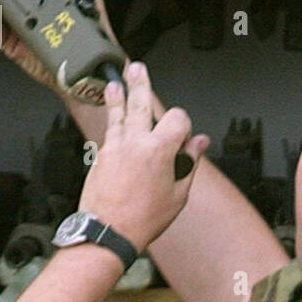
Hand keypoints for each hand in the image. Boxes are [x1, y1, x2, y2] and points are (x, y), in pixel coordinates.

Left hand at [79, 62, 210, 250]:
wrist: (107, 232)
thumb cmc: (143, 219)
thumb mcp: (178, 195)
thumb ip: (190, 163)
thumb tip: (200, 144)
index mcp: (160, 151)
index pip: (177, 119)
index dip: (185, 124)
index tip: (185, 136)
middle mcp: (135, 142)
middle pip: (141, 103)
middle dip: (140, 84)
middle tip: (138, 69)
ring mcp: (115, 147)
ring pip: (118, 113)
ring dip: (119, 96)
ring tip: (117, 83)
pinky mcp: (100, 155)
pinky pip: (108, 130)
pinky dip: (111, 119)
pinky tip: (111, 113)